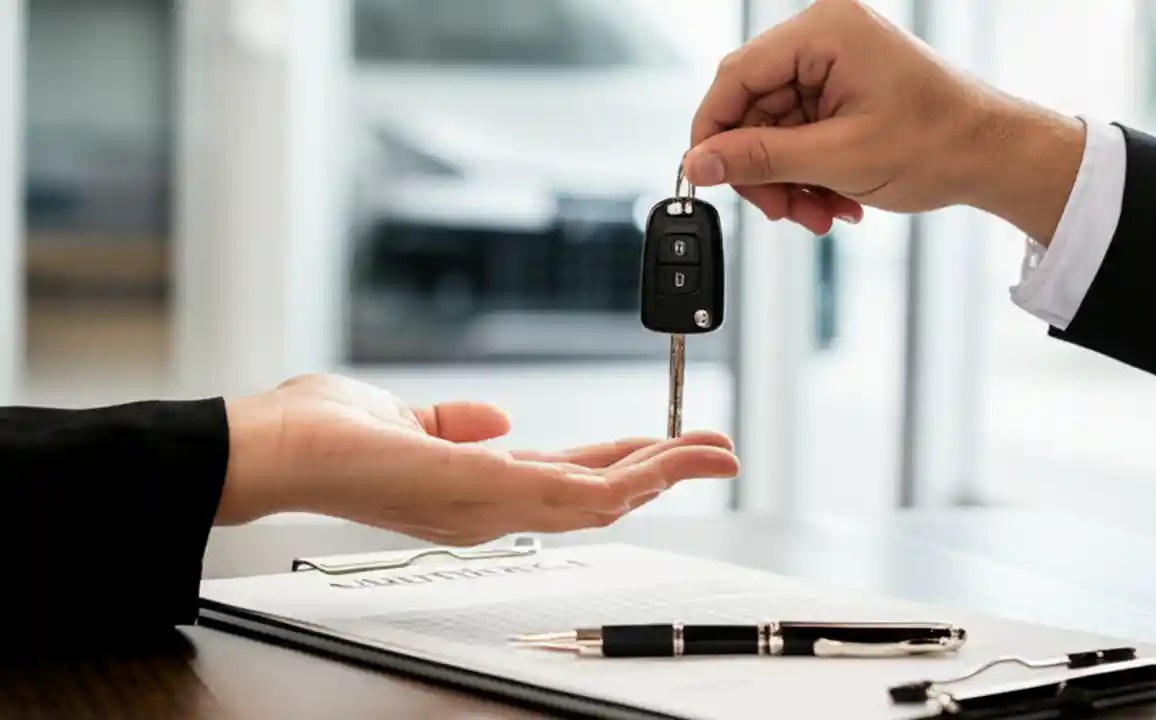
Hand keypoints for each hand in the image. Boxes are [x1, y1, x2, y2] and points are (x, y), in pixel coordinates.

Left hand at [217, 374, 738, 545]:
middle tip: (720, 452)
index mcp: (482, 484)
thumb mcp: (408, 416)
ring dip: (666, 475)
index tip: (671, 445)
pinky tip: (667, 461)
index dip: (629, 461)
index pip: (573, 476)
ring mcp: (495, 507)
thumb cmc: (325, 436)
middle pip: (603, 493)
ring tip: (716, 452)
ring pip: (605, 499)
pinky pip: (579, 493)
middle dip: (666, 472)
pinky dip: (633, 479)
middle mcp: (495, 506)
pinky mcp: (488, 494)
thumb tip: (494, 415)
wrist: (278, 448)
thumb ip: (456, 420)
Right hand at [683, 0, 1084, 242]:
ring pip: (774, 128)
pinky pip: (800, 133)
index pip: (736, 76)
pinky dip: (808, 172)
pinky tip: (832, 199)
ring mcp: (836, 62)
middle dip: (763, 168)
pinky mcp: (844, 88)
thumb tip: (700, 163)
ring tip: (816, 212)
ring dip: (788, 179)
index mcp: (825, 30)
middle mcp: (826, 36)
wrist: (995, 157)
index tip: (705, 175)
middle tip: (780, 209)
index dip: (713, 132)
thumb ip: (758, 159)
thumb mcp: (837, 159)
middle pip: (753, 106)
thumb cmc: (941, 143)